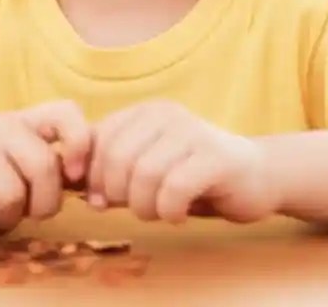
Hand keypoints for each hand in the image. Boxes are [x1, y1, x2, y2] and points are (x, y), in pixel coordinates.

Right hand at [0, 100, 90, 230]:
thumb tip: (92, 186)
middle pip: (42, 167)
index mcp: (24, 121)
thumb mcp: (13, 155)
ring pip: (10, 195)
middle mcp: (0, 125)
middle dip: (42, 205)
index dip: (81, 144)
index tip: (74, 177)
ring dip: (5, 218)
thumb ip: (48, 164)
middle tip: (25, 212)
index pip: (67, 112)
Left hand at [87, 100, 273, 223]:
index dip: (94, 177)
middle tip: (138, 209)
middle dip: (120, 195)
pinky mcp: (216, 158)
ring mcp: (193, 132)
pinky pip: (175, 189)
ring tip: (160, 212)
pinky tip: (178, 215)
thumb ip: (111, 170)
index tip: (101, 201)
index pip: (99, 141)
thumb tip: (71, 184)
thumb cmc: (193, 176)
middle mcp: (167, 115)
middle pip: (118, 159)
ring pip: (145, 176)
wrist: (256, 176)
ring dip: (145, 207)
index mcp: (146, 112)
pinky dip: (169, 211)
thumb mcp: (147, 167)